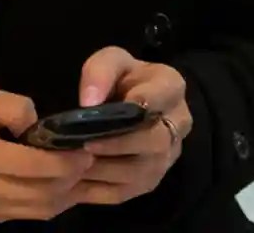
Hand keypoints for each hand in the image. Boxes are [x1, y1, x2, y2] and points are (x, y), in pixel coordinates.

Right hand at [0, 86, 94, 222]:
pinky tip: (63, 186)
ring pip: (39, 209)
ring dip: (66, 194)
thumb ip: (12, 106)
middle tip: (88, 160)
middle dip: (71, 178)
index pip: (31, 166)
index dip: (63, 162)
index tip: (84, 150)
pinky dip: (52, 203)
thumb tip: (39, 126)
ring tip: (80, 173)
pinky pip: (30, 215)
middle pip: (40, 192)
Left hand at [72, 46, 193, 204]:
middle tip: (85, 143)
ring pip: (143, 171)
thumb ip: (100, 72)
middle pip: (156, 141)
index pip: (161, 96)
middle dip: (117, 144)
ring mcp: (168, 156)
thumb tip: (88, 103)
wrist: (130, 106)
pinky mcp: (151, 181)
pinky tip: (75, 181)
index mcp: (171, 87)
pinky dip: (98, 189)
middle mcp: (178, 124)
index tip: (106, 110)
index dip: (137, 105)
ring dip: (106, 170)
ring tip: (76, 163)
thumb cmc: (121, 79)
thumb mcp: (110, 61)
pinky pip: (128, 192)